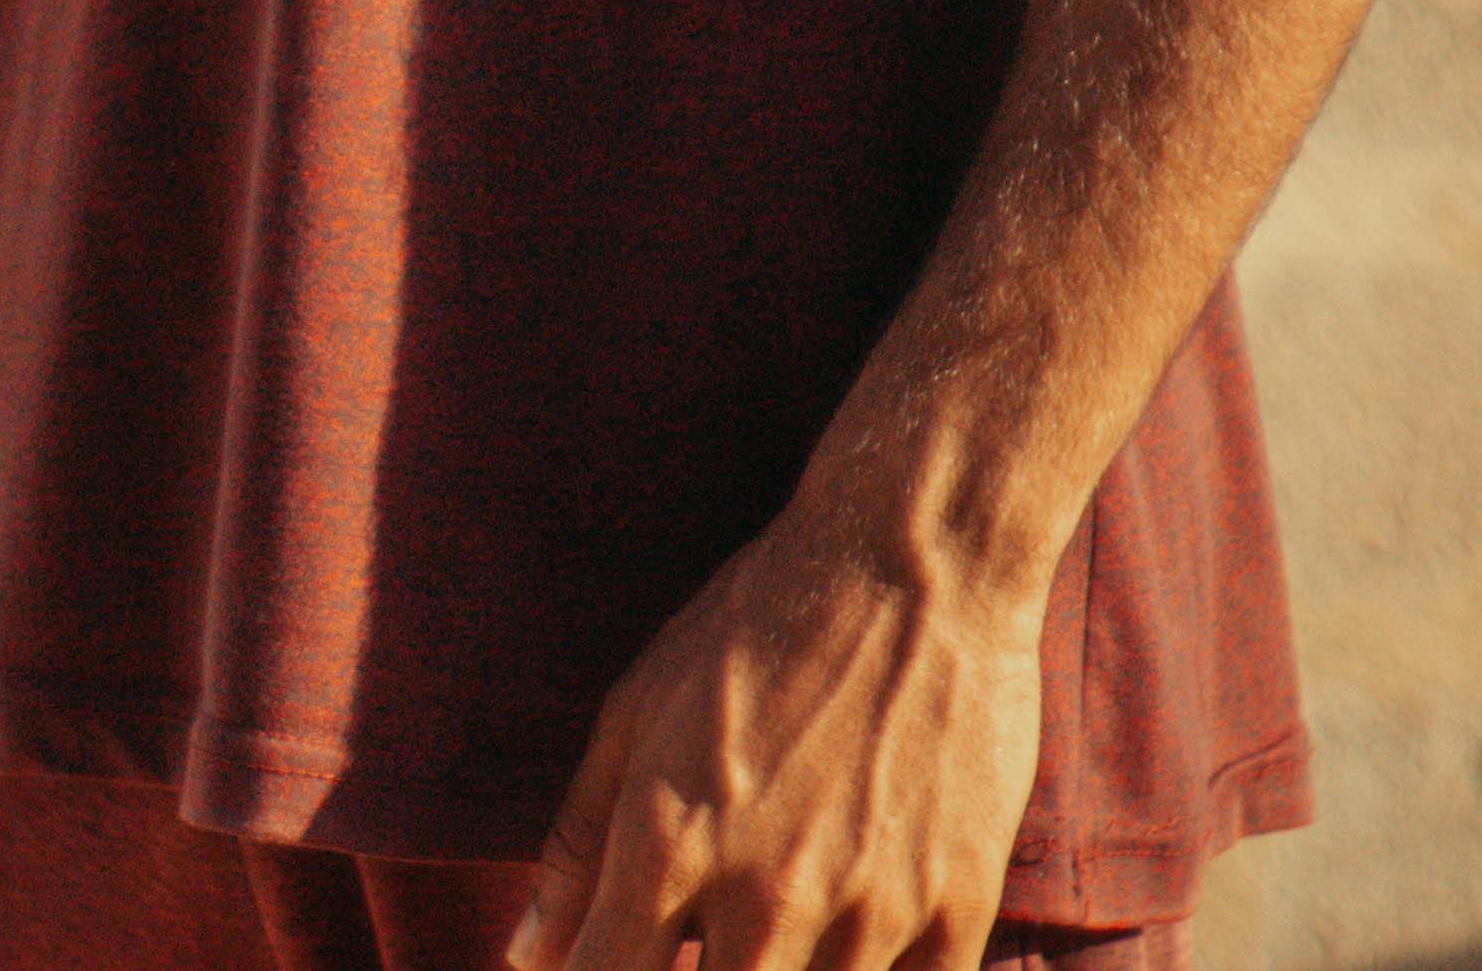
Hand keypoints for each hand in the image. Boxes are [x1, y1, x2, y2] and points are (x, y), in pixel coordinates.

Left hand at [513, 493, 1046, 970]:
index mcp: (670, 846)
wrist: (920, 552)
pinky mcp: (957, 906)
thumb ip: (577, 843)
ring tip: (795, 896)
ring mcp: (868, 910)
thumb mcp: (640, 705)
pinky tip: (864, 920)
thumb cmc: (760, 621)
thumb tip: (524, 960)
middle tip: (726, 926)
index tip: (627, 961)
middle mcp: (765, 897)